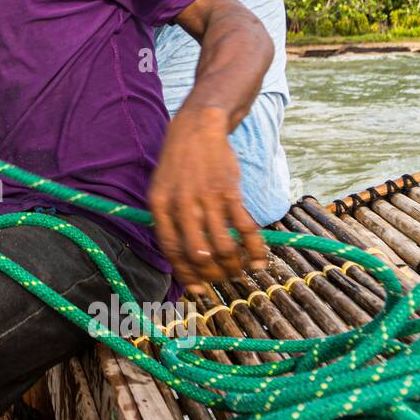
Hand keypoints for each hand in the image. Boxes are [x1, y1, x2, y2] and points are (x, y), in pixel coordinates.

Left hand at [147, 106, 268, 294]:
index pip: (171, 251)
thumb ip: (167, 221)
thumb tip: (182, 258)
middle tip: (224, 279)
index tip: (199, 290)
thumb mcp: (160, 191)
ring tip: (241, 270)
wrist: (197, 129)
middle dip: (213, 274)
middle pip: (198, 254)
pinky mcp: (229, 192)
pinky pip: (244, 229)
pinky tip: (260, 260)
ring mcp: (206, 199)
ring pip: (222, 247)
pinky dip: (255, 249)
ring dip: (234, 266)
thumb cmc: (178, 165)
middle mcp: (181, 205)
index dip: (186, 275)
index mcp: (159, 207)